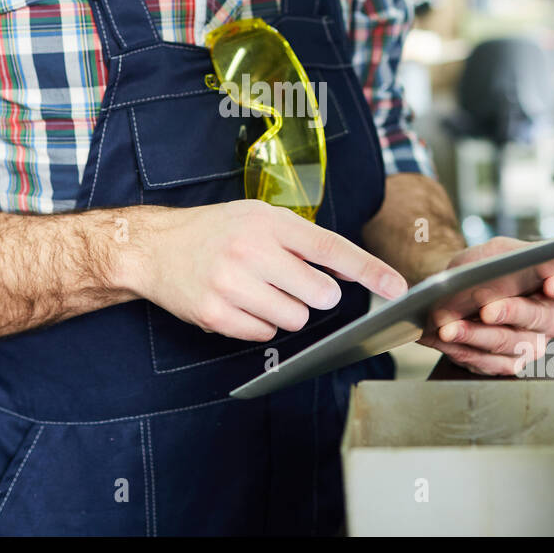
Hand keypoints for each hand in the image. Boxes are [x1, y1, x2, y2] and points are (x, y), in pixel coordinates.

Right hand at [132, 200, 408, 340]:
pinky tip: (239, 304)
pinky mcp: (216, 314)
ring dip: (286, 311)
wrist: (156, 248)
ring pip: (295, 319)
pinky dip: (260, 324)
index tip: (397, 287)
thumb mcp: (260, 218)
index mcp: (268, 222)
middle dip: (314, 295)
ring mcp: (231, 284)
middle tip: (287, 282)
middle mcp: (251, 250)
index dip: (369, 270)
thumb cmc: (215, 232)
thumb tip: (349, 270)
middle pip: (320, 293)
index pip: (331, 248)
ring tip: (258, 291)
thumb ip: (303, 241)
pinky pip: (265, 334)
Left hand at [417, 236, 553, 375]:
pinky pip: (488, 362)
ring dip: (476, 336)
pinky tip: (446, 340)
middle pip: (537, 317)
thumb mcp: (496, 252)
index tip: (552, 284)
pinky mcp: (508, 364)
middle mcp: (548, 320)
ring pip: (508, 343)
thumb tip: (519, 264)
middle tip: (487, 309)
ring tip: (450, 328)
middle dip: (510, 312)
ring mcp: (531, 345)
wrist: (453, 293)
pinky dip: (463, 350)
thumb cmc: (481, 270)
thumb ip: (511, 255)